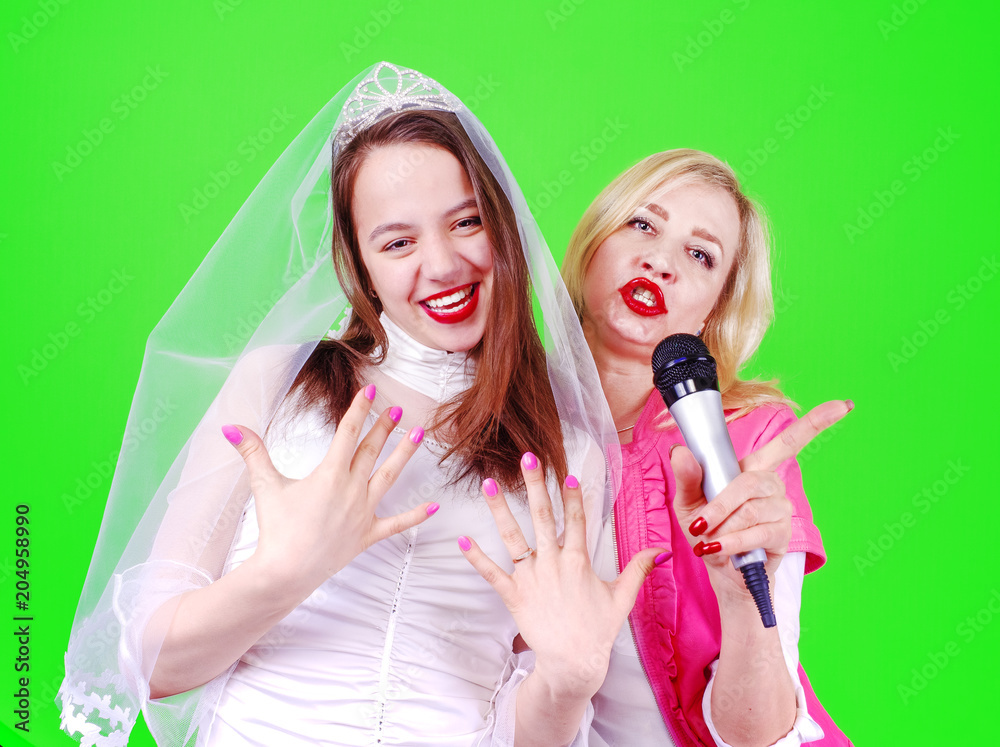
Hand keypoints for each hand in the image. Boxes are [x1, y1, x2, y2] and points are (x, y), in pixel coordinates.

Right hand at [223, 384, 435, 596]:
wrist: (285, 572)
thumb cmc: (275, 529)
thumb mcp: (265, 486)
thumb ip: (252, 453)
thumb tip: (231, 427)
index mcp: (329, 474)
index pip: (347, 433)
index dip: (359, 410)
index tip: (370, 391)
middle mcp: (351, 489)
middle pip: (370, 451)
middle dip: (384, 428)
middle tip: (398, 409)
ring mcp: (363, 512)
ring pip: (389, 477)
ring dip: (404, 455)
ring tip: (418, 434)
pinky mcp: (367, 535)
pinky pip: (397, 524)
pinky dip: (416, 515)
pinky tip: (436, 505)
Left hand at [459, 452, 663, 700]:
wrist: (573, 664)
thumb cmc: (597, 631)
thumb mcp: (622, 598)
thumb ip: (638, 569)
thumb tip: (661, 550)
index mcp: (578, 561)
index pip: (576, 519)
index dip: (572, 495)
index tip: (566, 472)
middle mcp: (553, 563)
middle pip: (542, 516)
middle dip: (534, 485)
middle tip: (526, 458)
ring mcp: (531, 578)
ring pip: (513, 537)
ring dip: (499, 509)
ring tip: (488, 483)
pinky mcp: (513, 595)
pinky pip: (492, 573)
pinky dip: (476, 557)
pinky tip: (462, 539)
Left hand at [672, 399, 852, 599]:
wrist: (720, 571)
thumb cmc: (708, 532)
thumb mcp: (689, 504)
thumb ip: (688, 478)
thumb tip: (680, 452)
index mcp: (753, 469)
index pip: (789, 441)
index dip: (816, 422)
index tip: (843, 405)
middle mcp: (772, 485)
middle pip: (751, 482)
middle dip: (720, 505)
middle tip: (699, 525)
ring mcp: (780, 510)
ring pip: (751, 510)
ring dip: (724, 528)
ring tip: (708, 542)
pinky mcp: (782, 535)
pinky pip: (757, 534)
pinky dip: (733, 542)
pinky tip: (720, 550)